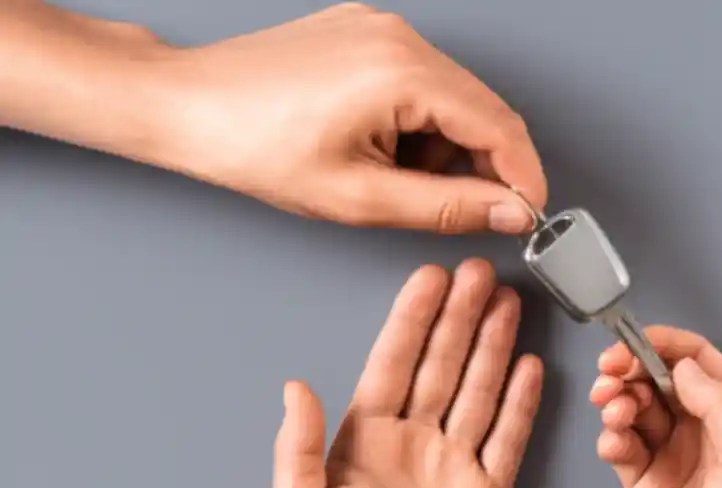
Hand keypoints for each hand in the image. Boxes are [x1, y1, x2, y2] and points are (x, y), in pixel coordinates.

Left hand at [0, 3, 545, 233]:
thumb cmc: (257, 149)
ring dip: (449, 147)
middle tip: (468, 213)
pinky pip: (420, 81)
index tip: (530, 218)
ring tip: (398, 181)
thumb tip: (512, 212)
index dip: (524, 178)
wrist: (187, 106)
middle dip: (486, 166)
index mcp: (404, 72)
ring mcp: (383, 29)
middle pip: (484, 108)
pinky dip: (421, 123)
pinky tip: (385, 151)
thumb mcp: (360, 196)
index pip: (500, 126)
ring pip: (454, 97)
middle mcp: (401, 38)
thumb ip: (448, 207)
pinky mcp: (365, 32)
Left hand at [270, 259, 542, 487]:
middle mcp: (412, 445)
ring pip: (478, 391)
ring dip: (493, 346)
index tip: (429, 277)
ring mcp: (453, 468)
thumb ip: (300, 450)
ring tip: (509, 302)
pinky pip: (508, 440)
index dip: (412, 320)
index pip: (392, 364)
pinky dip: (520, 404)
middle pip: (441, 366)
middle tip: (479, 270)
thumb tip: (295, 386)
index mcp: (364, 443)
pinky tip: (528, 367)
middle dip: (460, 317)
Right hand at [591, 327, 721, 487]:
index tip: (632, 341)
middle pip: (659, 380)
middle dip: (630, 370)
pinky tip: (613, 445)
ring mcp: (673, 459)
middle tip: (609, 374)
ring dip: (617, 402)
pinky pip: (620, 446)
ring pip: (635, 409)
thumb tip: (684, 367)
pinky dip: (610, 438)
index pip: (697, 361)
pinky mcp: (645, 486)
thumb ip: (717, 402)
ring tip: (612, 413)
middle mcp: (706, 433)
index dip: (663, 343)